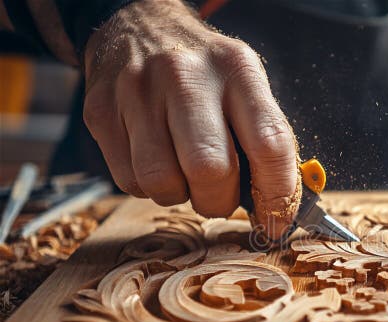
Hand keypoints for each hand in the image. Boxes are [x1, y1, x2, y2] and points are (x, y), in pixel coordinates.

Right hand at [82, 0, 299, 238]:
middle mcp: (186, 76)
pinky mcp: (101, 111)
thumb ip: (265, 140)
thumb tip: (280, 207)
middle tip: (221, 197)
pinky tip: (157, 160)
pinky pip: (129, 181)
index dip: (277, 194)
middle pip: (209, 170)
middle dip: (220, 201)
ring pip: (163, 183)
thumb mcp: (246, 86)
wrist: (139, 26)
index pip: (269, 144)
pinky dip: (149, 187)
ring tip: (185, 174)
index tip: (276, 222)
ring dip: (181, 196)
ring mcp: (138, 92)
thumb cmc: (204, 73)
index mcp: (237, 69)